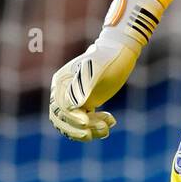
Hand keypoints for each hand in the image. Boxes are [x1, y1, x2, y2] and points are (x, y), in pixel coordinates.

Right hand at [49, 0, 162, 140]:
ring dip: (89, 131)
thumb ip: (85, 84)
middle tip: (102, 129)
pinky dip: (95, 127)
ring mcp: (75, 99)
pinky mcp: (86, 105)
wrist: (120, 51)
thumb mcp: (98, 68)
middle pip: (63, 119)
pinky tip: (111, 121)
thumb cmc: (109, 57)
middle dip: (80, 128)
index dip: (72, 117)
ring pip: (73, 125)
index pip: (60, 107)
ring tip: (108, 127)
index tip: (87, 122)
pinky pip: (84, 124)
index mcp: (62, 82)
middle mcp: (64, 92)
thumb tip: (73, 104)